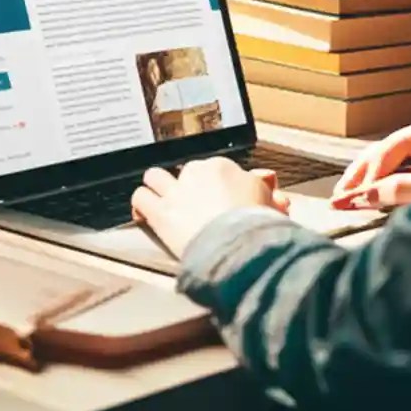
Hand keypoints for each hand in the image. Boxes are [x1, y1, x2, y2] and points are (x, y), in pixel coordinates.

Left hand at [131, 159, 289, 257]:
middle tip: (194, 204)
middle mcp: (196, 173)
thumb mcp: (269, 201)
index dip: (217, 186)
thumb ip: (262, 187)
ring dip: (158, 188)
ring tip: (162, 200)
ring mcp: (176, 192)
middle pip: (185, 173)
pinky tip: (143, 213)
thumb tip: (265, 179)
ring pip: (156, 177)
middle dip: (189, 187)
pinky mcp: (160, 212)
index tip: (222, 200)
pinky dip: (141, 205)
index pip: (214, 170)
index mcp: (222, 167)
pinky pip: (141, 198)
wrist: (239, 243)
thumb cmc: (257, 225)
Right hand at [330, 116, 410, 209]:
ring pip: (388, 162)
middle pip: (385, 151)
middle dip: (360, 175)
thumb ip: (401, 190)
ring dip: (365, 181)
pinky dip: (380, 186)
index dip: (370, 172)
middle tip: (338, 197)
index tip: (353, 196)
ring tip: (343, 198)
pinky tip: (363, 197)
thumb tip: (366, 193)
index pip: (391, 147)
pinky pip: (398, 173)